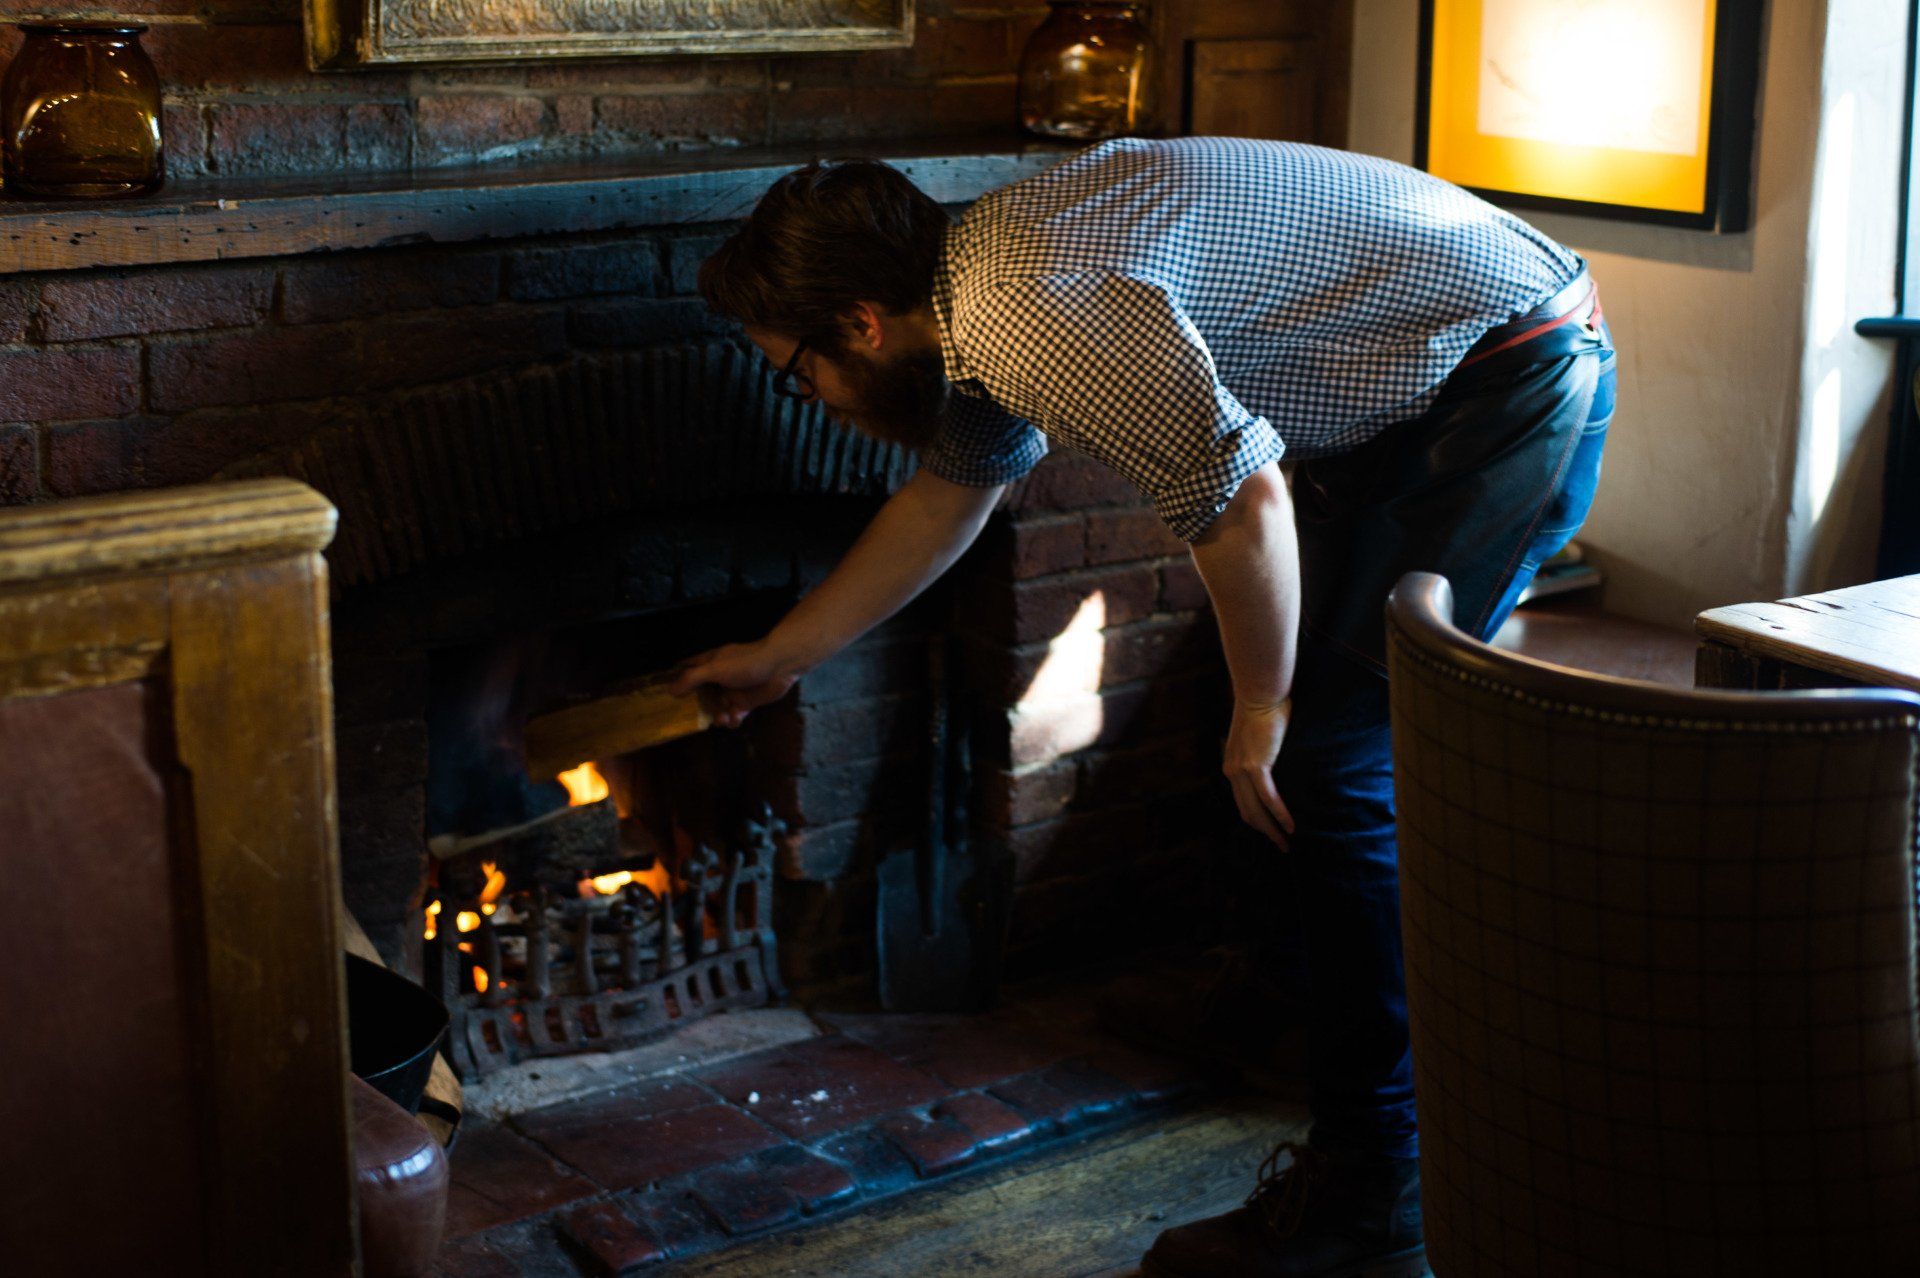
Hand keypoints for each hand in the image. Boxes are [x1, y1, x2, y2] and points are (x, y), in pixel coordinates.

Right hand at [670, 640, 799, 727]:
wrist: (779, 666)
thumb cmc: (745, 662)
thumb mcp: (714, 669)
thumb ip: (692, 679)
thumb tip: (670, 690)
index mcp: (709, 664)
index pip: (686, 670)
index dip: (675, 680)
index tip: (663, 693)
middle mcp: (718, 678)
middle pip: (700, 695)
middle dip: (697, 708)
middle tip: (694, 718)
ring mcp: (732, 691)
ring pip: (717, 708)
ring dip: (717, 716)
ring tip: (722, 718)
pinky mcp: (746, 702)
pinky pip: (733, 716)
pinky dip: (732, 720)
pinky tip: (734, 719)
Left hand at [1223, 697, 1296, 849]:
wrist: (1260, 692)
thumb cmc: (1264, 709)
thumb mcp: (1258, 737)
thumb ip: (1263, 753)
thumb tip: (1277, 762)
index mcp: (1232, 766)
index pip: (1243, 802)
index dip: (1257, 821)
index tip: (1272, 832)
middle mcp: (1232, 771)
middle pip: (1247, 812)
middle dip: (1264, 832)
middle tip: (1281, 846)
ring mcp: (1241, 770)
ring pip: (1256, 810)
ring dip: (1272, 830)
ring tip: (1286, 843)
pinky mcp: (1256, 766)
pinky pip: (1269, 798)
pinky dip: (1280, 815)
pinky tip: (1291, 827)